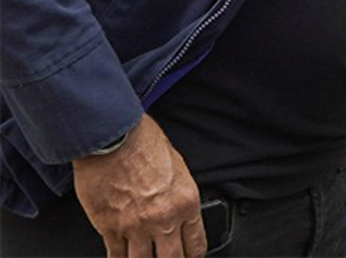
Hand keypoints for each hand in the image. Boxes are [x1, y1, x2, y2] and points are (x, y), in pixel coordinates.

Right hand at [72, 114, 207, 257]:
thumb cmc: (145, 144)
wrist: (114, 138)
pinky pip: (116, 256)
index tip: (190, 256)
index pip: (197, 244)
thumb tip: (179, 212)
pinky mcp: (110, 228)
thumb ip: (179, 196)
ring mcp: (135, 227)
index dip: (194, 255)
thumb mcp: (178, 168)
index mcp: (186, 203)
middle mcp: (163, 219)